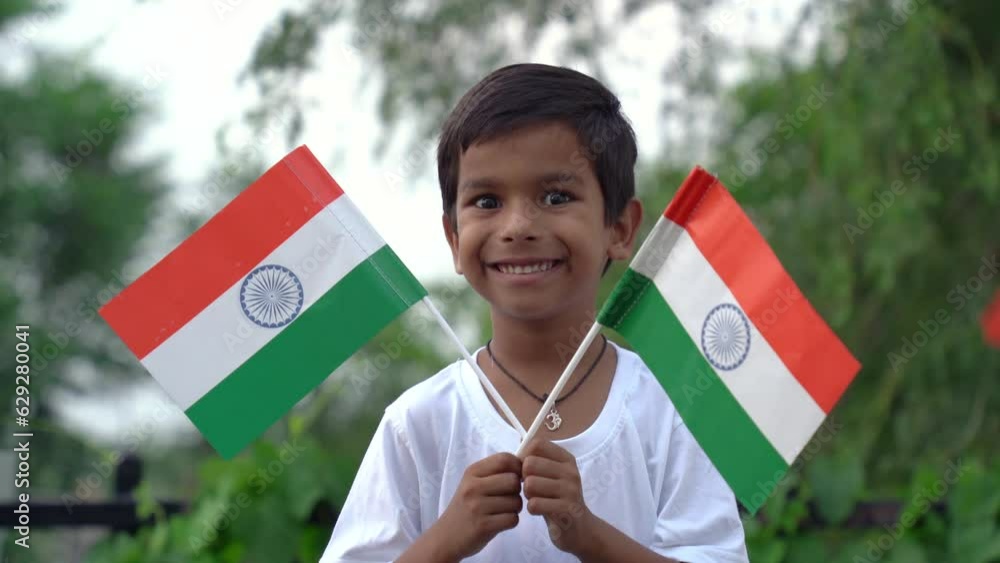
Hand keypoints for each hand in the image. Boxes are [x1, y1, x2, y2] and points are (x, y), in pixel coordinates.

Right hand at [433, 452, 522, 559]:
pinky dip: (511, 522)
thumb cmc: (466, 507)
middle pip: (514, 480)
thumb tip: (525, 465)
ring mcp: (477, 506)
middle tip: (508, 498)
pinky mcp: (483, 526)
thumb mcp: (473, 483)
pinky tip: (500, 522)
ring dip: (515, 508)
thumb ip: (495, 472)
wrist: (445, 537)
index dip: (517, 467)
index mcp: (472, 471)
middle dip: (517, 491)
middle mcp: (473, 486)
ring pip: (516, 501)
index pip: (505, 459)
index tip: (515, 477)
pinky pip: (513, 519)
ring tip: (502, 511)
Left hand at [520, 439, 596, 555]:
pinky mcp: (566, 509)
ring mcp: (570, 490)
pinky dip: (532, 509)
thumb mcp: (552, 476)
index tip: (526, 470)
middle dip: (524, 478)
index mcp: (567, 459)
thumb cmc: (558, 499)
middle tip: (531, 489)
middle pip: (530, 464)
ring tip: (537, 499)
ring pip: (530, 484)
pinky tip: (540, 511)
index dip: (524, 456)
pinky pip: (534, 504)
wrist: (580, 529)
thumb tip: (516, 450)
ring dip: (528, 495)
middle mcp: (571, 471)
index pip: (537, 444)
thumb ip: (537, 462)